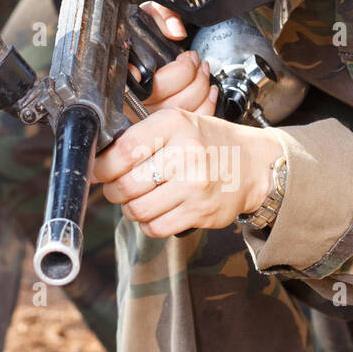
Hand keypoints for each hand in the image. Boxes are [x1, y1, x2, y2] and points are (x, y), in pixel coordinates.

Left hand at [92, 108, 282, 236]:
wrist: (254, 165)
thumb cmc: (209, 142)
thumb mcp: (177, 123)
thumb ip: (140, 137)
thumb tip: (99, 162)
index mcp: (175, 125)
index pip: (123, 151)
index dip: (103, 166)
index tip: (98, 171)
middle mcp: (186, 154)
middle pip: (125, 184)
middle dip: (114, 190)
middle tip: (118, 187)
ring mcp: (195, 186)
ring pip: (137, 209)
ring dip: (130, 208)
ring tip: (138, 199)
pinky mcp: (201, 212)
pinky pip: (156, 227)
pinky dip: (148, 224)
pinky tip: (156, 211)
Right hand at [125, 2, 216, 117]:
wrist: (125, 46)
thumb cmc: (135, 36)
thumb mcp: (144, 15)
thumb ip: (161, 14)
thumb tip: (175, 31)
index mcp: (125, 79)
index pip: (156, 85)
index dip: (179, 72)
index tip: (186, 57)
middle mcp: (134, 103)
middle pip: (175, 101)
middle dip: (195, 76)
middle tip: (196, 61)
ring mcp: (147, 117)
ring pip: (184, 112)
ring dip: (202, 88)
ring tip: (203, 72)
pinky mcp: (162, 124)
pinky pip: (190, 120)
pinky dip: (207, 106)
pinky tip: (209, 92)